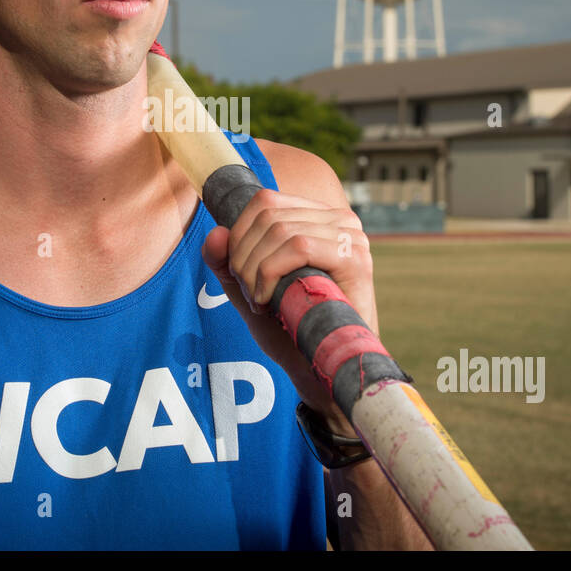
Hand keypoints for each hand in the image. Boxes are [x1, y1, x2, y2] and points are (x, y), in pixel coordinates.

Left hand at [200, 187, 376, 433]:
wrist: (321, 369)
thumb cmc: (290, 328)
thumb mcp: (248, 290)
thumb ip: (226, 262)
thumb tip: (215, 232)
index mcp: (318, 217)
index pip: (265, 201)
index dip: (239, 234)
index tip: (239, 275)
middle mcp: (340, 219)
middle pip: (268, 215)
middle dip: (244, 258)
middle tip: (249, 295)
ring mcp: (351, 236)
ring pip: (280, 230)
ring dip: (255, 270)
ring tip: (259, 302)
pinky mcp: (355, 257)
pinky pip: (299, 246)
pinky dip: (271, 274)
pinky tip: (267, 301)